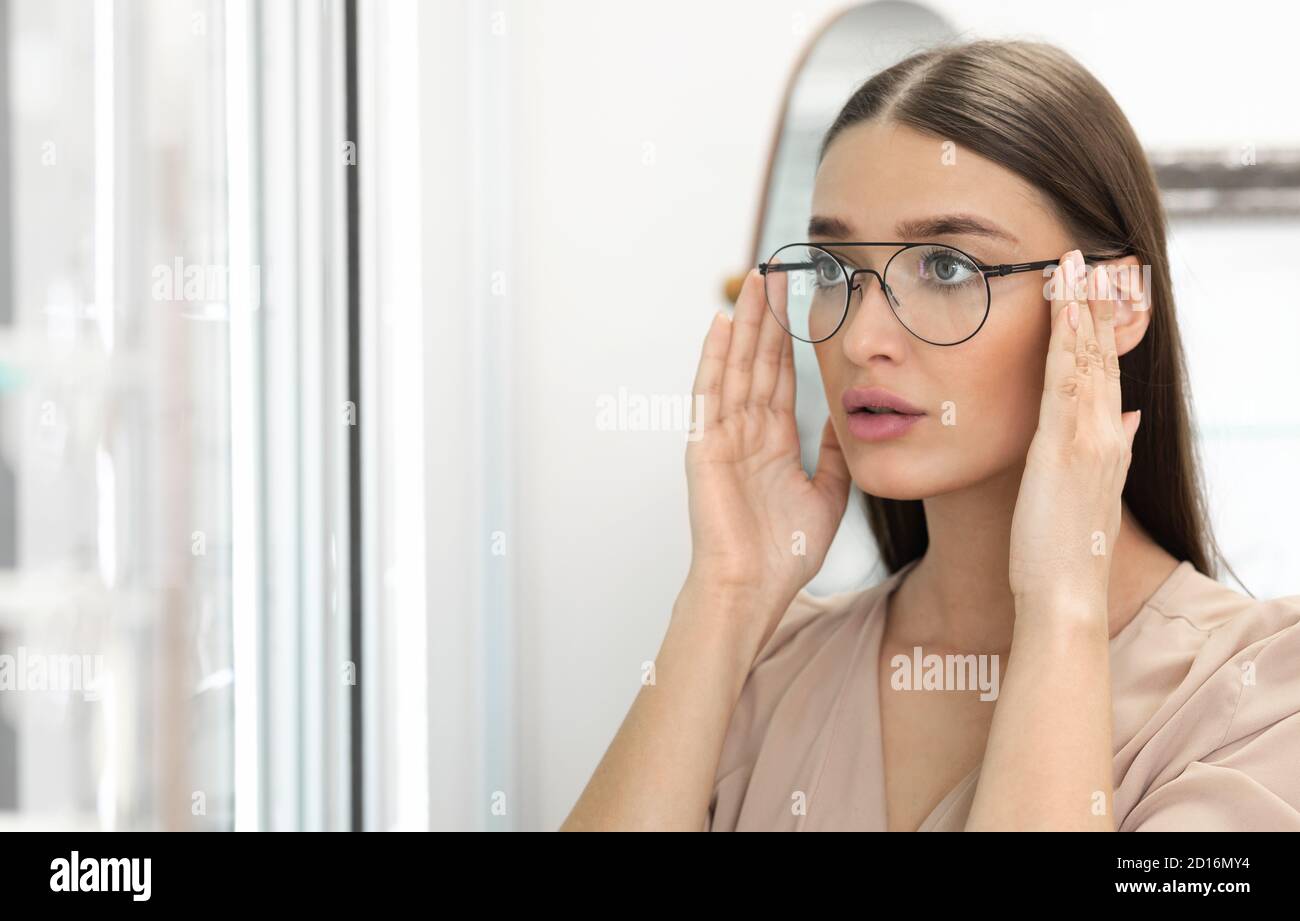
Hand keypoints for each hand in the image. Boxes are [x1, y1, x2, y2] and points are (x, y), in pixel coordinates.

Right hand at [683, 268, 850, 624]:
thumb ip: (835, 458)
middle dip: (768, 317)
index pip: (782, 377)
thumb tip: (848, 423)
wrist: (753, 590)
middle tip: (776, 271)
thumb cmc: (783, 555)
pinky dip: (714, 358)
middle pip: (758, 361)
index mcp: (772, 442)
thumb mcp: (826, 497)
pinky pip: (709, 394)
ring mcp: (723, 436)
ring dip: (746, 324)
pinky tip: (722, 326)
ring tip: (755, 282)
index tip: (798, 300)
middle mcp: (746, 432)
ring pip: (736, 367)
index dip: (789, 338)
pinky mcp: (705, 447)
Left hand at [1008, 250, 1140, 612]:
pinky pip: (1065, 382)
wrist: (1067, 596)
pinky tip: (1063, 307)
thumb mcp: (1092, 493)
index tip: (1095, 284)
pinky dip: (1066, 342)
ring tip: (1074, 262)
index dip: (1101, 325)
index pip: (1106, 370)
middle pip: (1102, 353)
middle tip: (1088, 253)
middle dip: (1096, 301)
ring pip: (1087, 357)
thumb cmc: (1066, 551)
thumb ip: (1112, 452)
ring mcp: (1089, 438)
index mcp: (1108, 441)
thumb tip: (1129, 418)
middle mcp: (1107, 433)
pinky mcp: (1064, 448)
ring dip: (1081, 306)